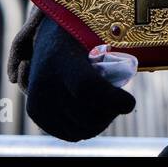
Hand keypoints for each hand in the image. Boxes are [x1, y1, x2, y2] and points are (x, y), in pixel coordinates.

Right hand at [24, 16, 135, 140]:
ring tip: (108, 106)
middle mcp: (45, 82)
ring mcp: (37, 101)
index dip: (113, 101)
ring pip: (80, 130)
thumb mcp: (96, 37)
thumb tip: (131, 78)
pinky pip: (69, 133)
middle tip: (120, 102)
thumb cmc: (82, 33)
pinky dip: (85, 127)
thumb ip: (112, 58)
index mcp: (61, 58)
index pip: (87, 88)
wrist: (50, 34)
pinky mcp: (36, 113)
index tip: (130, 102)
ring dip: (99, 122)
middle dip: (110, 112)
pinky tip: (93, 112)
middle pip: (85, 116)